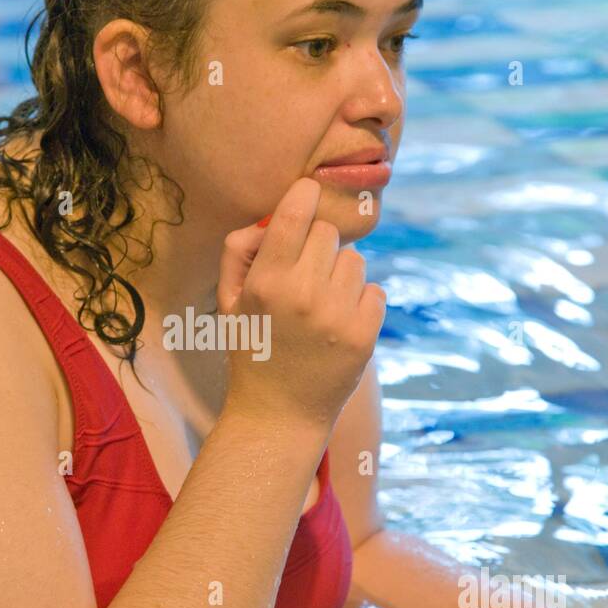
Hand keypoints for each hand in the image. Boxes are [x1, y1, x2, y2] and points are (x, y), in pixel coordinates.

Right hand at [218, 177, 386, 432]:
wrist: (278, 415)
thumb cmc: (252, 351)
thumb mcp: (230, 302)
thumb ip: (239, 252)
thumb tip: (272, 216)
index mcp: (265, 281)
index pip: (295, 213)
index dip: (305, 196)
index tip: (310, 192)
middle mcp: (302, 294)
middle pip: (328, 233)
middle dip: (318, 248)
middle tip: (306, 278)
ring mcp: (336, 315)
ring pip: (355, 261)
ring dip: (342, 276)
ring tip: (322, 307)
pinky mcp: (364, 335)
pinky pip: (376, 291)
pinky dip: (363, 303)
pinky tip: (341, 325)